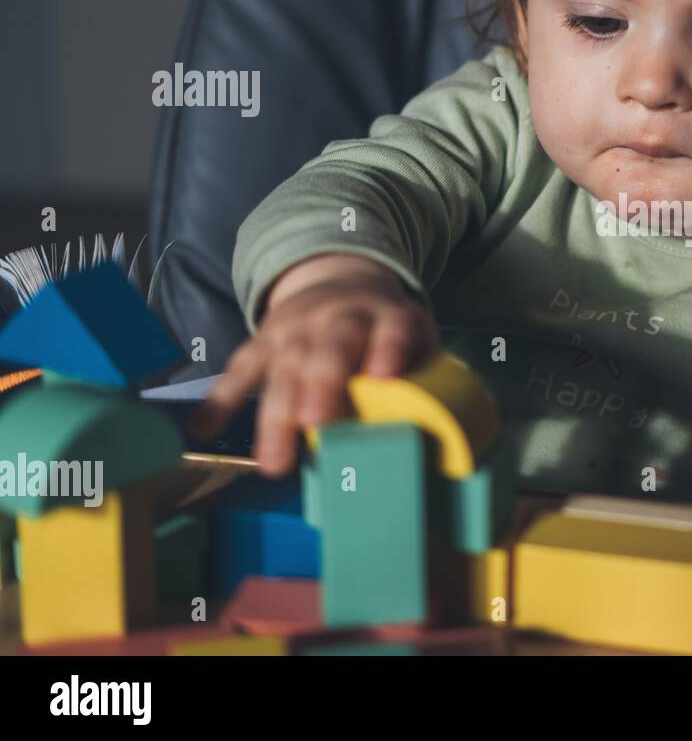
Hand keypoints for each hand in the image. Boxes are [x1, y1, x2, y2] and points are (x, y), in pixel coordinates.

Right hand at [190, 254, 438, 476]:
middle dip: (322, 384)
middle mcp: (338, 317)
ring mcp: (296, 328)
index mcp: (385, 315)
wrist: (339, 279)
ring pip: (283, 367)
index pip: (392, 328)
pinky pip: (239, 369)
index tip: (383, 374)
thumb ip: (423, 372)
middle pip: (330, 348)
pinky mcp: (263, 340)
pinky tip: (203, 429)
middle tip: (317, 421)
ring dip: (275, 414)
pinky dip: (219, 399)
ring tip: (273, 461)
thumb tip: (440, 427)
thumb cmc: (384, 329)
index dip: (388, 348)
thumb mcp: (415, 336)